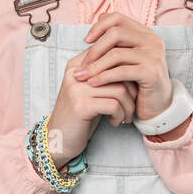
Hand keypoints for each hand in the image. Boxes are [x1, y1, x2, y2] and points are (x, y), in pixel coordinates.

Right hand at [45, 48, 138, 169]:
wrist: (59, 138)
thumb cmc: (80, 114)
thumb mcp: (91, 90)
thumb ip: (105, 76)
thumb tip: (133, 67)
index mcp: (77, 65)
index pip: (110, 56)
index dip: (127, 71)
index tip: (131, 89)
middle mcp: (75, 73)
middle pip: (118, 72)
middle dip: (132, 91)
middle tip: (132, 105)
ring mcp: (77, 89)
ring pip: (120, 90)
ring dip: (128, 106)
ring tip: (125, 116)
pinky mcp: (81, 106)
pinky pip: (114, 105)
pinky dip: (120, 115)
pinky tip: (115, 122)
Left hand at [73, 11, 173, 119]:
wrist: (156, 104)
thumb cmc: (137, 80)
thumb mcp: (126, 57)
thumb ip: (115, 41)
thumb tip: (97, 20)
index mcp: (145, 33)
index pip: (117, 18)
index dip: (98, 27)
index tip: (86, 41)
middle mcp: (152, 40)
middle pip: (115, 33)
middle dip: (94, 49)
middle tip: (82, 64)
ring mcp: (154, 55)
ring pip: (116, 54)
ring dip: (95, 66)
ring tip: (82, 76)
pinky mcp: (152, 73)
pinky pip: (121, 71)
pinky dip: (103, 77)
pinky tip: (92, 83)